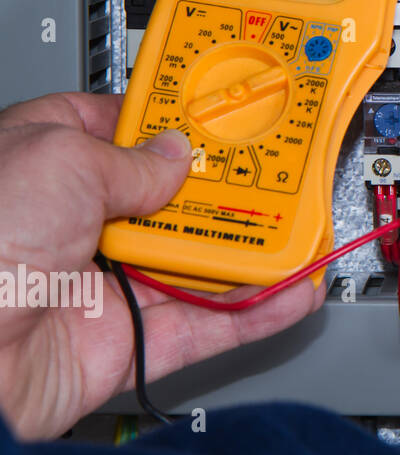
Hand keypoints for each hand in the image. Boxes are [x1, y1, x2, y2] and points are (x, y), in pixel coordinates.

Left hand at [0, 93, 323, 438]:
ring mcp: (104, 284)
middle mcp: (74, 224)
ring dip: (253, 247)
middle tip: (280, 170)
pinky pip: (209, 323)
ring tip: (302, 227)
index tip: (222, 111)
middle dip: (228, 188)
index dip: (173, 120)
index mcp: (43, 165)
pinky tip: (290, 287)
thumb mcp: (59, 161)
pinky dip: (256, 309)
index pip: (120, 130)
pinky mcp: (130, 342)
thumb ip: (133, 158)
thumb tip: (177, 155)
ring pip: (198, 260)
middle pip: (174, 197)